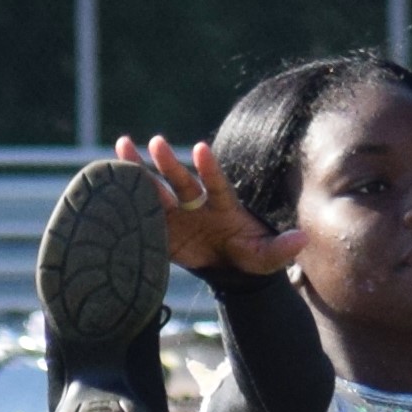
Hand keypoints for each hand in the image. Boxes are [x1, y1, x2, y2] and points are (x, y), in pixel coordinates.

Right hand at [115, 136, 304, 279]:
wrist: (227, 268)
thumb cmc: (248, 257)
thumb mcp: (266, 256)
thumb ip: (282, 248)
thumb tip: (305, 237)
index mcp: (222, 204)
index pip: (216, 182)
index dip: (209, 167)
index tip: (200, 150)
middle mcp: (197, 201)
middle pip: (182, 179)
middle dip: (169, 163)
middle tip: (156, 143)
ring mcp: (176, 210)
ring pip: (157, 185)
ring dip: (140, 168)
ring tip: (122, 146)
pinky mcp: (160, 224)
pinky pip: (141, 207)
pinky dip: (126, 193)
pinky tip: (106, 176)